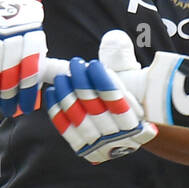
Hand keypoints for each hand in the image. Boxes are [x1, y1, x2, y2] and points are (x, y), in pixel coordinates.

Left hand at [44, 48, 155, 164]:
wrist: (128, 137)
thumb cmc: (130, 103)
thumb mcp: (134, 84)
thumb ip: (123, 63)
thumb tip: (115, 38)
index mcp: (136, 123)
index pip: (116, 101)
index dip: (102, 81)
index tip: (93, 65)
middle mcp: (118, 138)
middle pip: (94, 108)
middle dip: (82, 83)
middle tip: (76, 64)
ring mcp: (99, 145)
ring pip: (78, 118)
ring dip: (67, 95)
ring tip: (62, 77)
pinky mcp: (83, 149)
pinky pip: (66, 130)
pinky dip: (57, 111)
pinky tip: (53, 93)